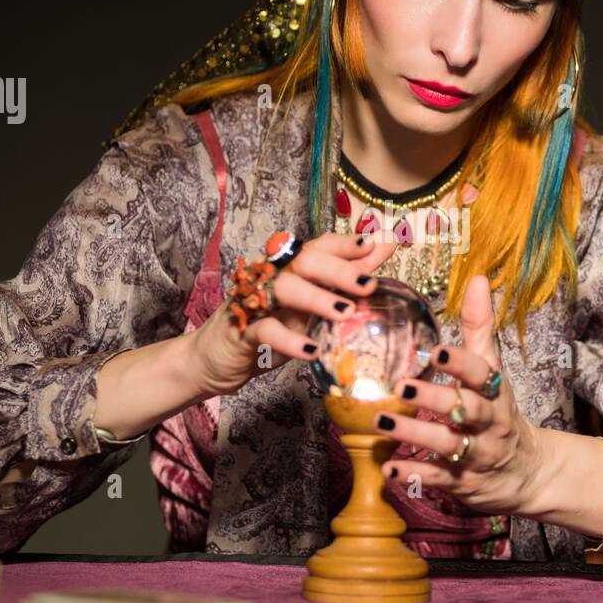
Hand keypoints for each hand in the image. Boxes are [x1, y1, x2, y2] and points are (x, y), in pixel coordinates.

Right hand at [191, 232, 396, 395]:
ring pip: (284, 288)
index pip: (318, 246)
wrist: (215, 359)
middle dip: (338, 269)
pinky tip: (312, 351)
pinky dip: (289, 340)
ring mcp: (255, 301)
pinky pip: (266, 330)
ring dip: (316, 298)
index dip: (345, 244)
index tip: (374, 243)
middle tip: (367, 284)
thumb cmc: (269, 327)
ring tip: (345, 313)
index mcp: (291, 269)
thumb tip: (387, 245)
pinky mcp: (241, 330)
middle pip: (304, 261)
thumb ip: (346, 277)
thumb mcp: (310, 306)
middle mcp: (272, 277)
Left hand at [375, 274, 544, 513]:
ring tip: (381, 422)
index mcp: (495, 391)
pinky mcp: (463, 483)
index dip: (460, 364)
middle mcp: (489, 423)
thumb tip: (476, 277)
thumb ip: (480, 326)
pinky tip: (388, 468)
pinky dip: (414, 474)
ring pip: (448, 445)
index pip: (482, 374)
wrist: (526, 471)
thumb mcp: (493, 369)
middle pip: (466, 410)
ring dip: (414, 434)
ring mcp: (476, 455)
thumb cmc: (498, 410)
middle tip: (401, 386)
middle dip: (434, 400)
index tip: (436, 352)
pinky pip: (438, 479)